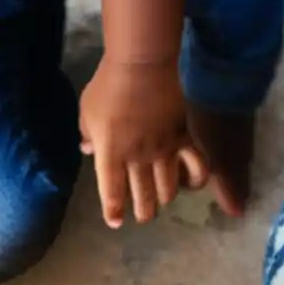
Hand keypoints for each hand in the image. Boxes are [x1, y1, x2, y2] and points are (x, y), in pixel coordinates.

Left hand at [81, 58, 207, 227]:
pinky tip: (194, 184)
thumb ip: (88, 134)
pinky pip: (196, 166)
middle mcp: (138, 158)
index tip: (116, 222)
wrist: (143, 62)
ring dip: (164, 198)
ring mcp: (164, 150)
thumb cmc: (108, 85)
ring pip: (168, 188)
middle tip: (143, 216)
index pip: (112, 192)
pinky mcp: (184, 137)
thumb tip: (88, 149)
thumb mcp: (87, 110)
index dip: (114, 210)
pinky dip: (196, 179)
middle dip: (143, 211)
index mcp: (111, 153)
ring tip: (162, 200)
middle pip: (143, 196)